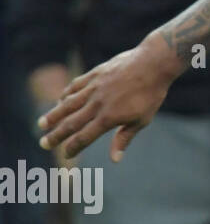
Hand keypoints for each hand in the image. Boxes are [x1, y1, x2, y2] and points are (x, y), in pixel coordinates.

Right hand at [37, 32, 181, 162]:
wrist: (153, 63)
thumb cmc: (151, 94)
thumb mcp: (142, 119)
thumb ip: (124, 138)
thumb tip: (114, 159)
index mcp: (109, 118)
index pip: (85, 137)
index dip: (73, 148)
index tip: (66, 155)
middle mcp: (97, 104)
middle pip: (71, 123)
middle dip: (56, 135)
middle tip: (44, 144)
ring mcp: (94, 88)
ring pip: (67, 104)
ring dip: (53, 115)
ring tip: (42, 124)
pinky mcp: (95, 74)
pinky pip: (75, 86)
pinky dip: (66, 94)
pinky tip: (60, 100)